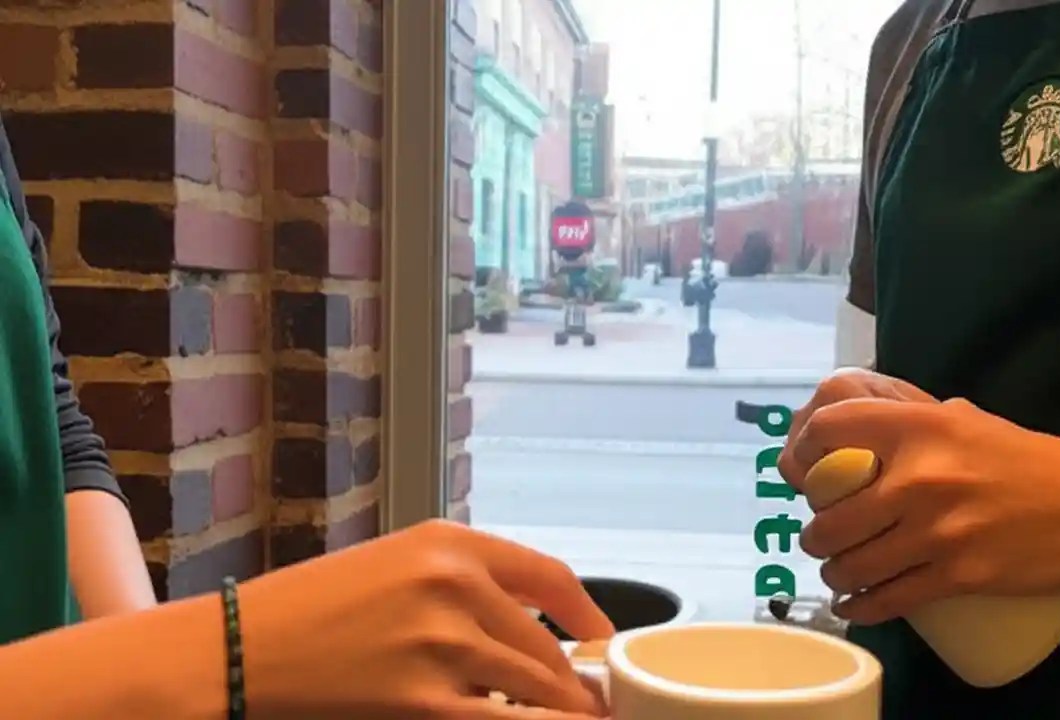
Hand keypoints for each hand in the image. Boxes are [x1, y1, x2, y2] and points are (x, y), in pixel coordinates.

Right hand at [240, 520, 613, 718]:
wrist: (236, 649)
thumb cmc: (307, 611)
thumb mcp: (391, 567)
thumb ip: (459, 585)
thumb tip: (523, 627)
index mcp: (449, 543)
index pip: (549, 575)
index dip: (587, 613)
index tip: (600, 640)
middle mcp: (454, 584)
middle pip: (547, 647)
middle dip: (573, 687)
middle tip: (589, 708)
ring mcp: (441, 644)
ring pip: (535, 689)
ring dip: (558, 714)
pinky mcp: (423, 702)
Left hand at [784, 388, 1059, 626]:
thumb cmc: (1023, 458)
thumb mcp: (964, 418)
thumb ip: (912, 419)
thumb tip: (861, 427)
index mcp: (919, 428)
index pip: (831, 428)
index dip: (804, 450)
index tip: (801, 471)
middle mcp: (919, 478)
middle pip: (830, 518)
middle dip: (816, 536)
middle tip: (823, 538)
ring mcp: (936, 531)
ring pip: (852, 565)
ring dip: (835, 574)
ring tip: (839, 571)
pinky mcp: (956, 576)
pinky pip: (888, 599)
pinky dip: (861, 608)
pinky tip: (853, 607)